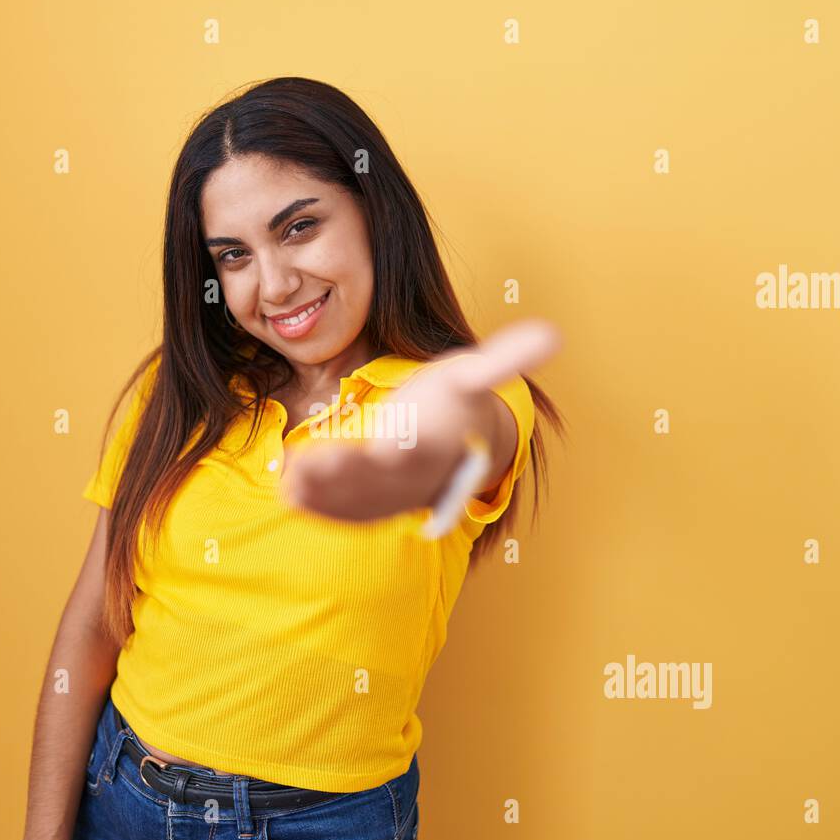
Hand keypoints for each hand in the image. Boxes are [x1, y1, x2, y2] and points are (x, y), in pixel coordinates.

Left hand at [279, 318, 559, 523]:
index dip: (400, 451)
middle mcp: (405, 477)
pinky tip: (286, 488)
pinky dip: (313, 502)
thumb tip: (553, 334)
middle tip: (313, 464)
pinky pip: (336, 506)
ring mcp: (381, 493)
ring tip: (290, 480)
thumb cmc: (452, 405)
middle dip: (345, 475)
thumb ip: (503, 358)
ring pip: (350, 497)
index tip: (386, 445)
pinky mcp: (361, 500)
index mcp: (431, 447)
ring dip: (321, 492)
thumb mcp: (473, 376)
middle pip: (375, 480)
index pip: (416, 453)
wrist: (448, 448)